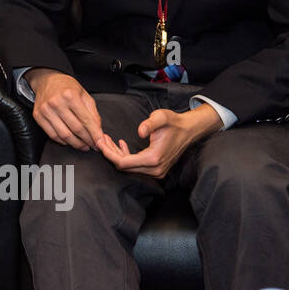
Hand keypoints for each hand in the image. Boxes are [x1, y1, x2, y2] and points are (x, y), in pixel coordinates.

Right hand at [26, 67, 102, 151]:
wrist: (47, 80)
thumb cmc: (67, 87)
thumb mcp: (84, 95)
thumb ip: (93, 113)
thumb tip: (98, 131)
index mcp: (70, 95)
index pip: (86, 120)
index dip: (95, 134)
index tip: (100, 143)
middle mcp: (57, 102)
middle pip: (76, 129)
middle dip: (87, 140)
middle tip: (93, 145)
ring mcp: (46, 110)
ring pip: (64, 135)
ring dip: (76, 143)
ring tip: (83, 145)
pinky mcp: (38, 116)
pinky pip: (52, 135)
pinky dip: (63, 141)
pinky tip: (70, 141)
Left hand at [96, 105, 221, 177]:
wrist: (188, 130)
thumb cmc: (174, 123)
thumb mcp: (161, 117)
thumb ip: (149, 124)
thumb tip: (139, 132)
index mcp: (153, 158)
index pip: (123, 162)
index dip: (109, 154)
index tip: (100, 143)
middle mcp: (155, 169)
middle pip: (124, 166)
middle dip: (110, 153)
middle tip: (101, 139)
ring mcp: (156, 171)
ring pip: (129, 167)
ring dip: (117, 154)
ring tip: (108, 140)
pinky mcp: (156, 169)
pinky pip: (136, 166)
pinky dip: (126, 156)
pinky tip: (121, 144)